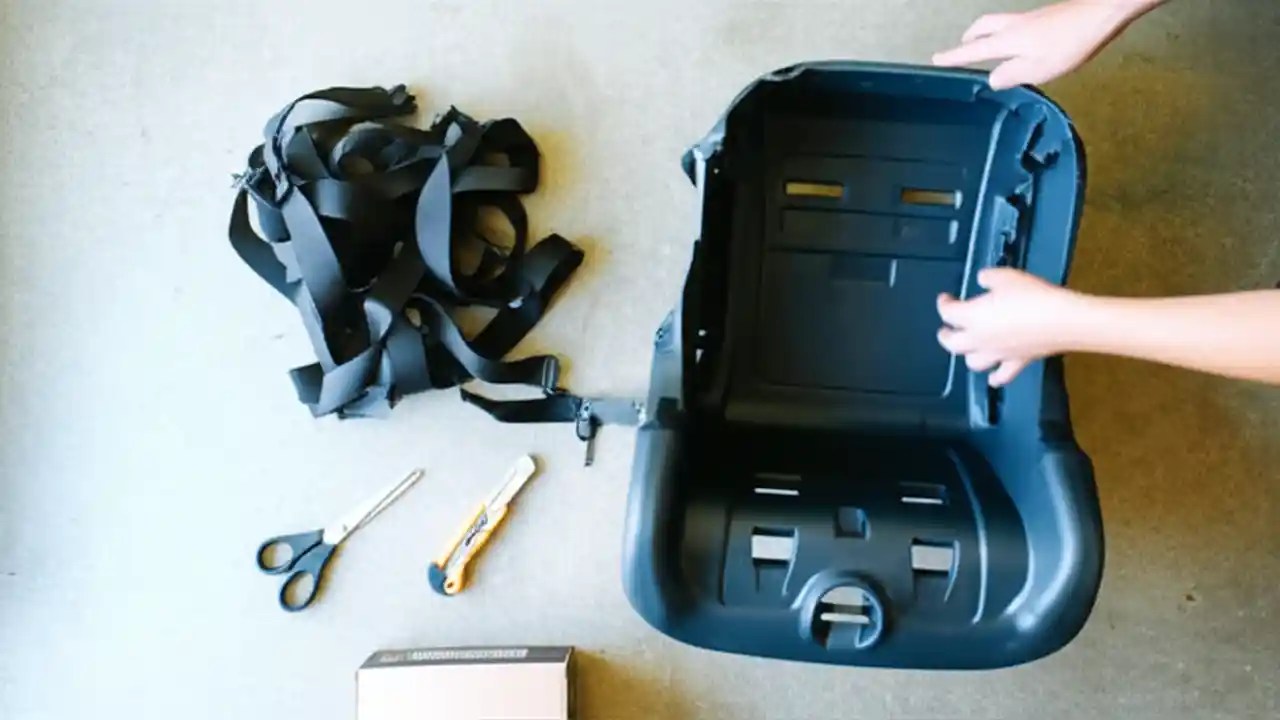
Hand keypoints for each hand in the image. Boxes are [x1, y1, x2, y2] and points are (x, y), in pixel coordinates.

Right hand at [932, 0, 1160, 89]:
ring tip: (985, 45)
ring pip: (997, 22)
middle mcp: (1014, 25)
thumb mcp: (1038, 69)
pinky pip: (1014, 23)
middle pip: (982, 27)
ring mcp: (1031, 19)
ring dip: (985, 32)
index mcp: (1008, 40)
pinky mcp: (1046, 18)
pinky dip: (1005, 32)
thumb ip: (1011, 75)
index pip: (973, 50)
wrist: (1101, 13)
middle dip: (968, 37)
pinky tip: (1019, 43)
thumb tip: (993, 79)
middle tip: (961, 48)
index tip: (936, 60)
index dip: (954, 57)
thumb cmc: (1070, 44)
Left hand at [936, 268, 1084, 385]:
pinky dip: (995, 377)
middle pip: (952, 343)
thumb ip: (989, 278)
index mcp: (972, 316)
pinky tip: (993, 377)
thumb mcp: (1007, 277)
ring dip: (967, 354)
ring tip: (969, 347)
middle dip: (945, 336)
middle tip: (946, 329)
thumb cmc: (1031, 295)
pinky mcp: (1016, 363)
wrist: (1061, 320)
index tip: (945, 298)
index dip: (943, 304)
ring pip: (972, 362)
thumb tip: (982, 279)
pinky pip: (1001, 376)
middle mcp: (979, 339)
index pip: (948, 313)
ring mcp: (997, 355)